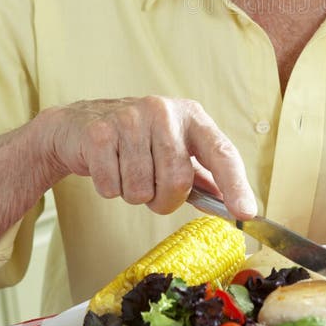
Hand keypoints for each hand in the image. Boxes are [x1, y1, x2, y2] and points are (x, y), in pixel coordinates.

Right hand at [39, 96, 256, 217]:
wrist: (80, 124)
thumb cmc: (137, 141)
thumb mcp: (174, 148)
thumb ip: (203, 176)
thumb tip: (232, 205)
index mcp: (191, 116)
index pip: (221, 152)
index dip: (235, 184)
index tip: (244, 212)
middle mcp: (164, 112)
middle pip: (177, 182)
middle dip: (164, 199)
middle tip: (152, 186)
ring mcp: (131, 119)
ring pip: (141, 189)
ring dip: (135, 195)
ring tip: (128, 171)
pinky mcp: (100, 134)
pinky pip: (112, 188)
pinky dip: (110, 189)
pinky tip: (109, 167)